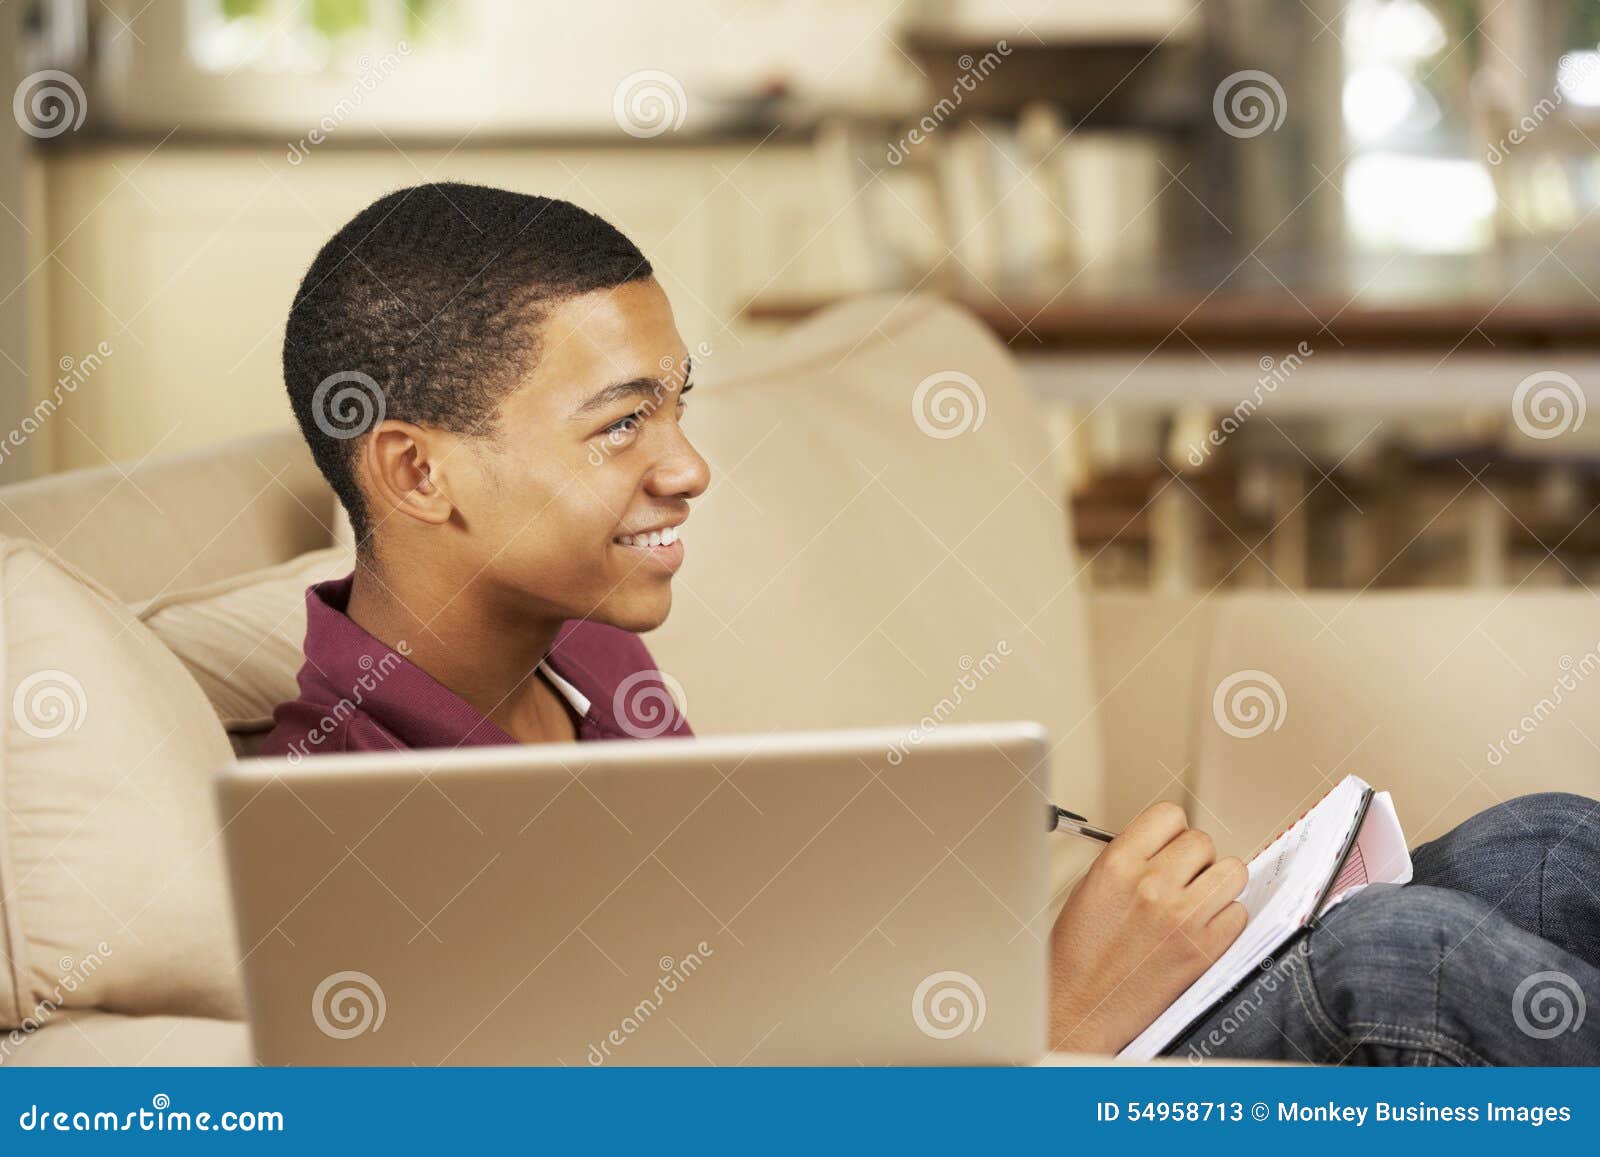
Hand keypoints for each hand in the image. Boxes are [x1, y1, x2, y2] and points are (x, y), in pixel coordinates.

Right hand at [1047, 801, 1248, 1054]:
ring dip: (1218, 884)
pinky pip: (1238, 915)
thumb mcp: (1091, 887)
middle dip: (1195, 859)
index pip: (1169, 815)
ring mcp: (1181, 917)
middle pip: (1203, 841)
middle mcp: (1151, 885)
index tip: (1170, 846)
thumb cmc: (1078, 954)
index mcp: (1118, 864)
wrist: (1079, 1007)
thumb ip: (1131, 859)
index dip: (1173, 831)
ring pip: (1232, 872)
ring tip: (1199, 900)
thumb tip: (1167, 847)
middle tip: (1182, 880)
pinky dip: (1226, 920)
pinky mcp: (1203, 950)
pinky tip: (1203, 929)